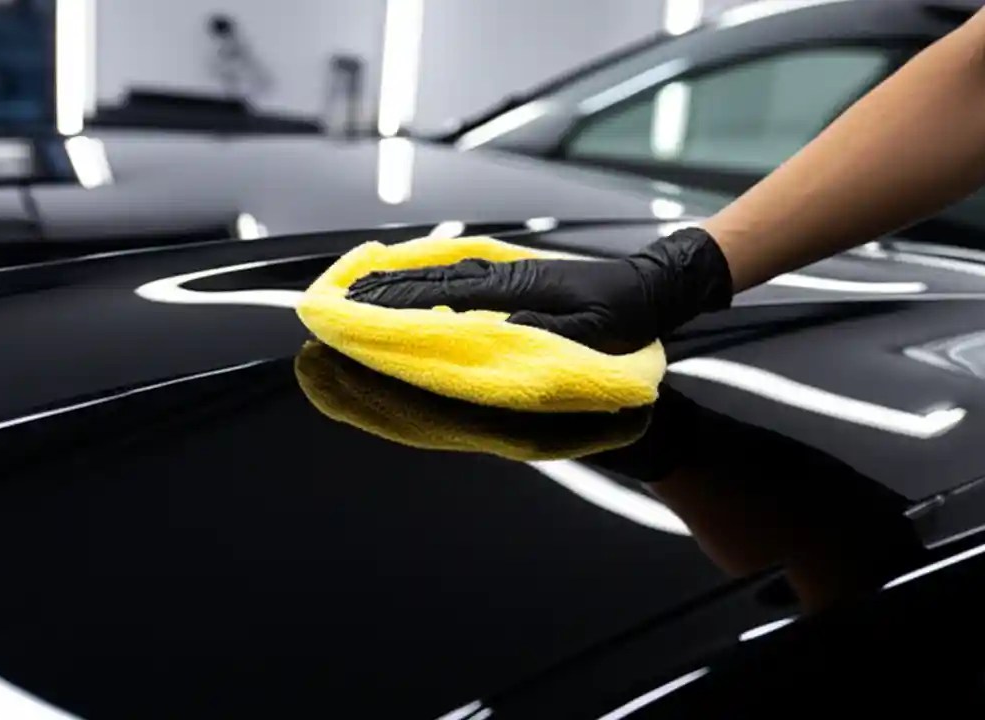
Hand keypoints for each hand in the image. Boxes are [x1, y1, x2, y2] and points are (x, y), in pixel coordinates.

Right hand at [347, 228, 733, 352]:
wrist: (650, 291)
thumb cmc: (621, 321)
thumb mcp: (584, 336)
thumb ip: (532, 331)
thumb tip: (479, 328)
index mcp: (509, 292)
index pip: (435, 301)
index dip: (389, 308)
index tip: (349, 313)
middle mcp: (497, 276)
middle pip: (425, 285)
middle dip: (378, 293)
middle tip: (334, 302)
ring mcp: (502, 273)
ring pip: (435, 278)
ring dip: (394, 284)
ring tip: (356, 289)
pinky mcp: (510, 277)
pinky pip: (452, 277)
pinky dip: (422, 280)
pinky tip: (407, 282)